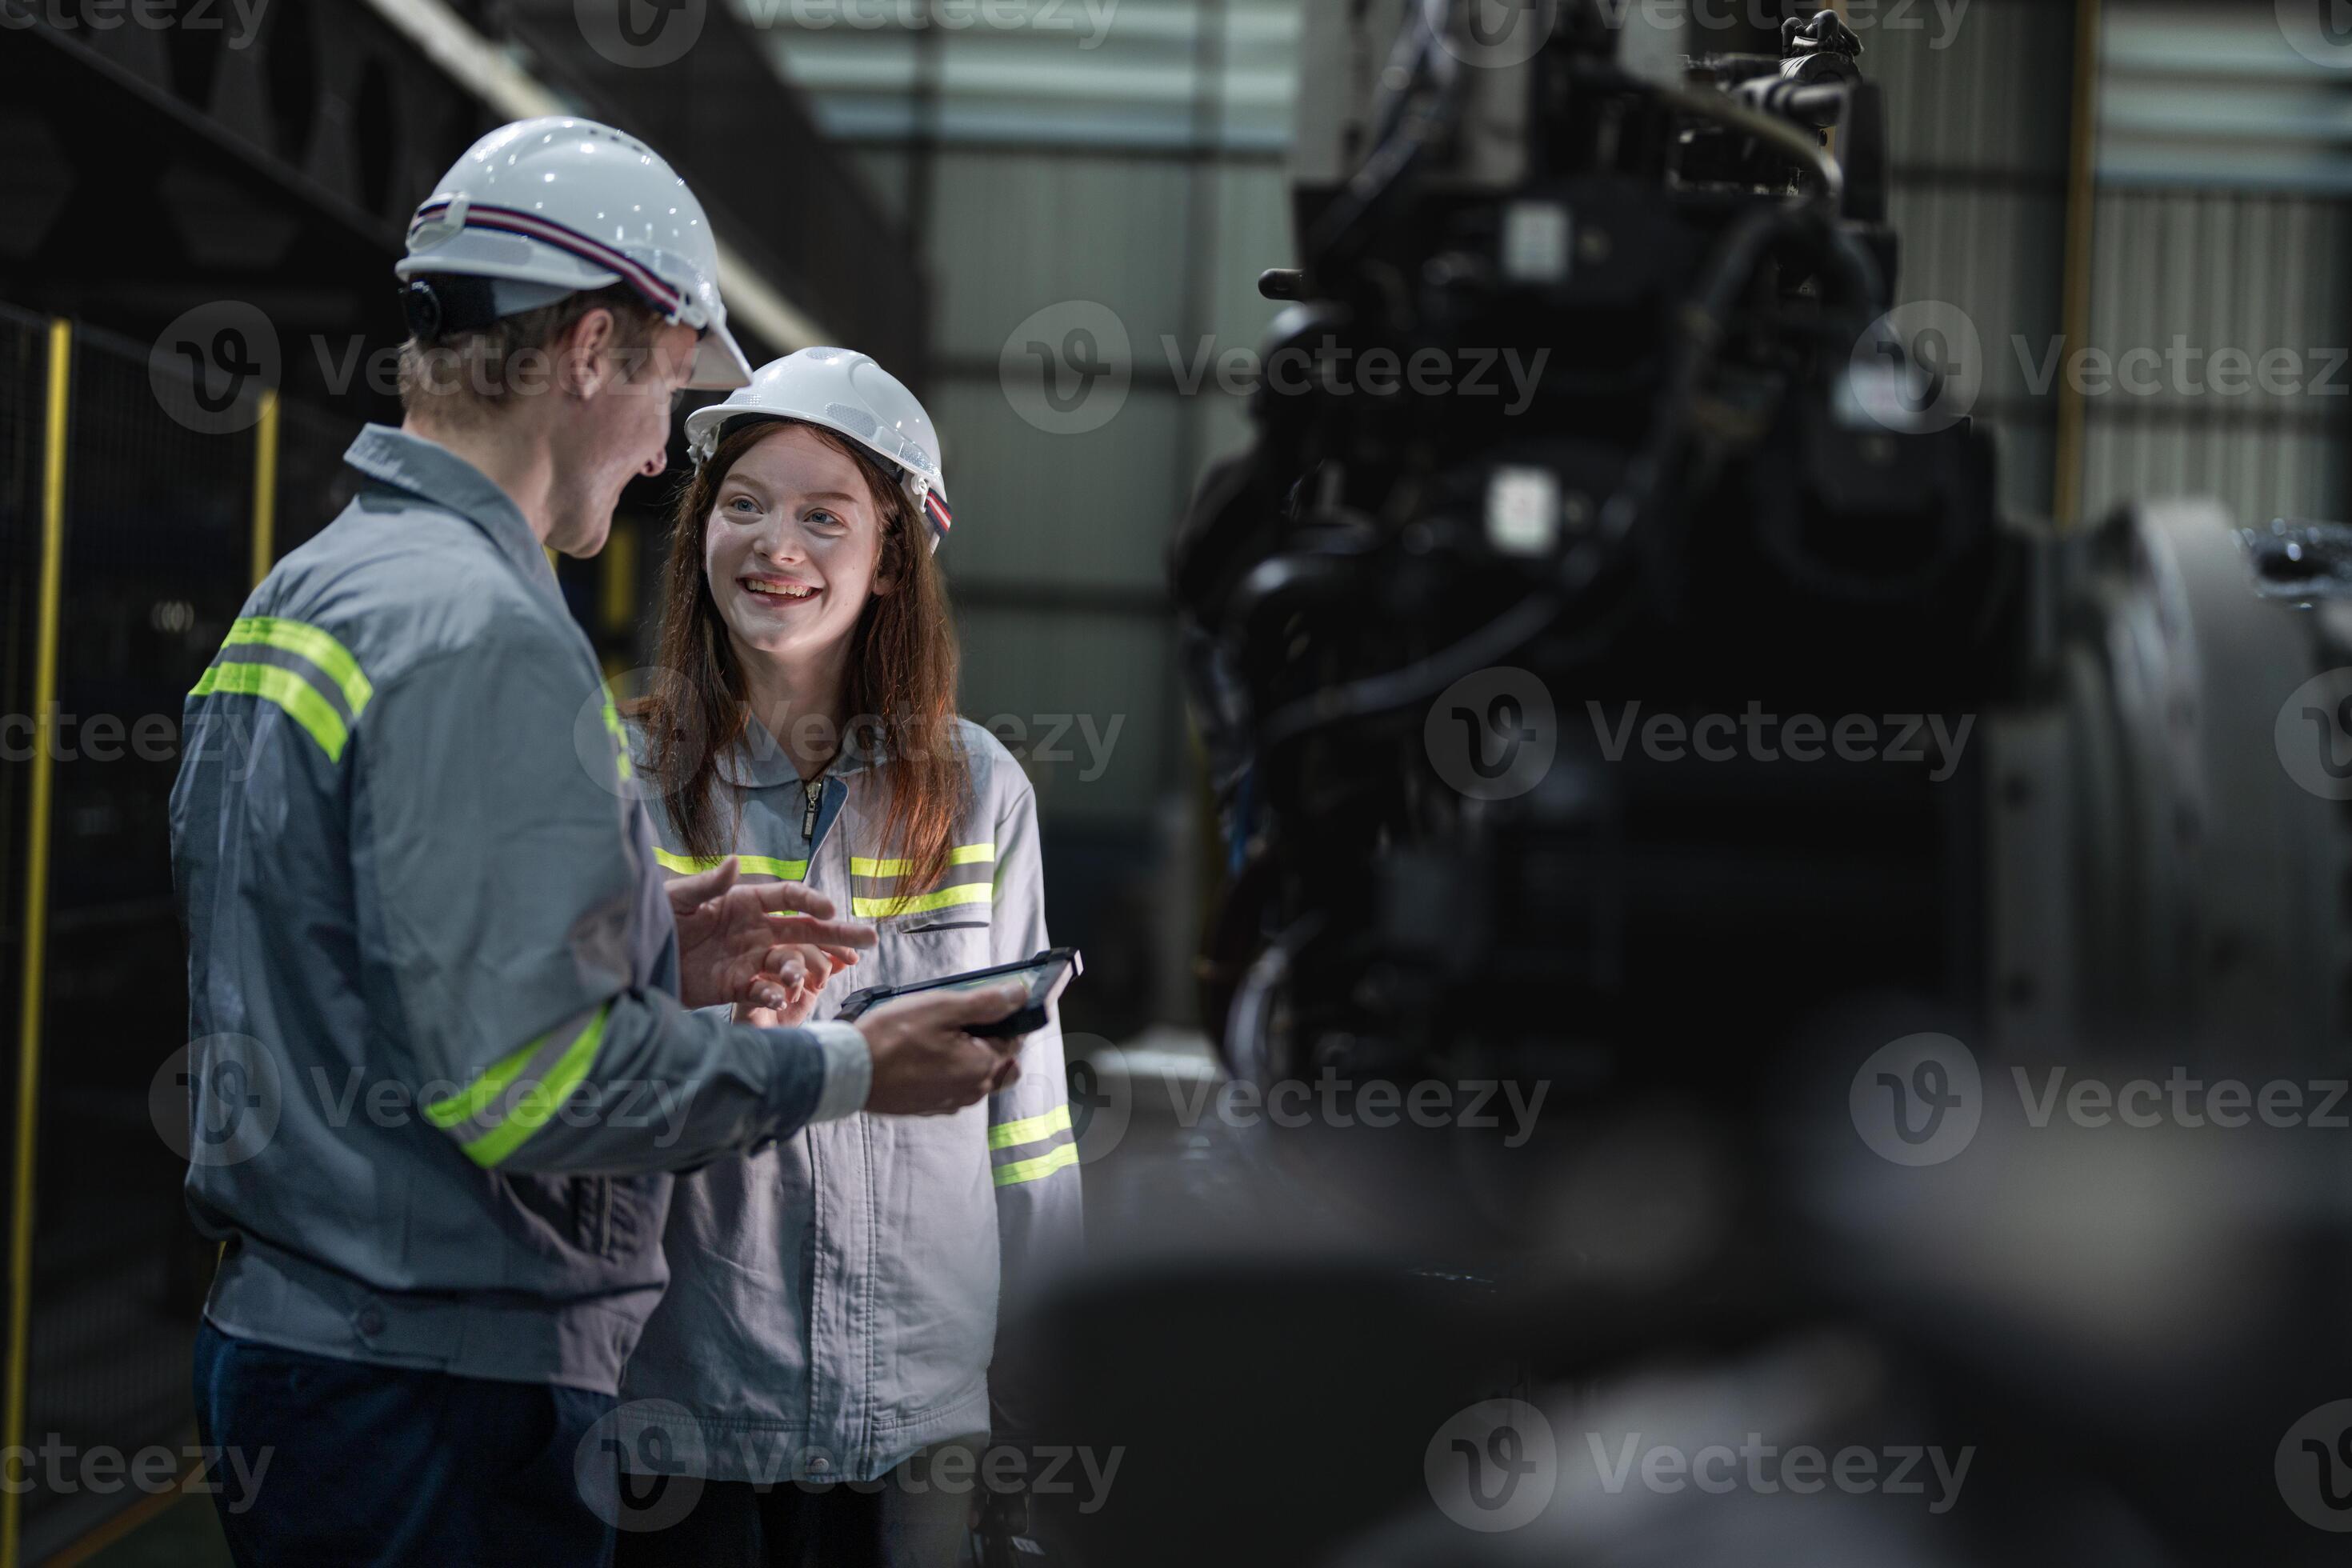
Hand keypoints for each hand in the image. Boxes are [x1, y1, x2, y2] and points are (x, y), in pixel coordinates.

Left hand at [666, 857, 875, 1010]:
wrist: (634, 964)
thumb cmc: (653, 921)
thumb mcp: (675, 900)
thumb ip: (707, 884)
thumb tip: (734, 861)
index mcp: (744, 902)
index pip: (788, 898)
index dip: (811, 900)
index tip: (830, 908)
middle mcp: (754, 930)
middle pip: (805, 930)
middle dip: (838, 934)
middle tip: (870, 940)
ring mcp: (749, 960)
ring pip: (789, 963)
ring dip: (799, 970)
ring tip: (798, 979)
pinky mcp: (736, 987)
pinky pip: (765, 992)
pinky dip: (773, 996)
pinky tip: (777, 999)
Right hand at [857, 982, 1029, 1115]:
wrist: (848, 1073)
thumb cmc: (892, 1038)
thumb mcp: (942, 1009)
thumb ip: (986, 1003)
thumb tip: (1020, 995)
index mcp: (984, 1066)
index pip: (1015, 1038)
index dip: (1006, 1016)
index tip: (985, 1002)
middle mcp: (974, 1091)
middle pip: (1001, 1060)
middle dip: (991, 1038)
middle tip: (961, 1018)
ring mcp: (953, 1102)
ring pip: (978, 1074)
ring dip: (970, 1053)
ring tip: (938, 1033)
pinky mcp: (932, 1106)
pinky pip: (955, 1085)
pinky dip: (950, 1068)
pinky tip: (925, 1053)